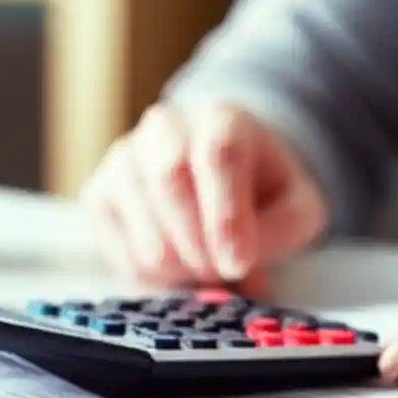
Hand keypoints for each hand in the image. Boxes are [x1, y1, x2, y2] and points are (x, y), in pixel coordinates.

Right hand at [79, 102, 327, 291]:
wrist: (221, 175)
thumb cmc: (262, 190)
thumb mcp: (298, 205)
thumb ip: (282, 229)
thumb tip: (237, 267)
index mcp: (220, 119)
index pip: (218, 155)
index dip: (227, 215)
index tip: (238, 263)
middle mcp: (163, 129)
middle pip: (169, 181)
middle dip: (200, 246)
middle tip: (223, 275)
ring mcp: (124, 160)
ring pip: (143, 228)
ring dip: (181, 269)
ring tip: (208, 270)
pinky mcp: (99, 195)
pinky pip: (121, 254)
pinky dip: (155, 278)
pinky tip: (179, 268)